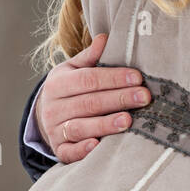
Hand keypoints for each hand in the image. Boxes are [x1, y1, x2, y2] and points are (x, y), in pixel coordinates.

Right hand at [37, 32, 149, 162]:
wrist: (45, 116)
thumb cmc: (68, 89)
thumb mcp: (72, 70)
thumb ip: (89, 57)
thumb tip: (105, 37)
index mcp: (58, 83)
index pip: (88, 79)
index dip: (113, 78)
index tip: (137, 77)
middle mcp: (54, 107)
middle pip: (88, 103)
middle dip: (118, 99)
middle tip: (144, 97)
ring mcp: (55, 130)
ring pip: (80, 127)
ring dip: (105, 125)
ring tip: (128, 120)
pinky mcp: (59, 150)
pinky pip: (69, 152)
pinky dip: (82, 150)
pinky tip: (97, 145)